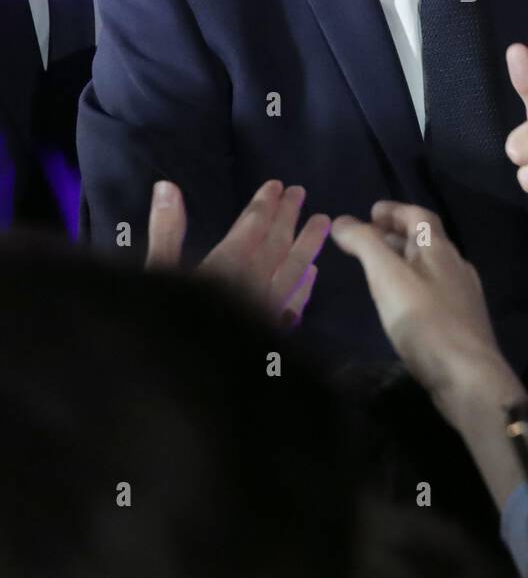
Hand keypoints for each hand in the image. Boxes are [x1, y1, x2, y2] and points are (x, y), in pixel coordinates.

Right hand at [146, 179, 330, 329]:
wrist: (178, 391)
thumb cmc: (157, 327)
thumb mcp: (154, 274)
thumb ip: (166, 231)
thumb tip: (168, 187)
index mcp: (224, 269)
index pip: (251, 230)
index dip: (264, 206)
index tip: (278, 186)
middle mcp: (252, 288)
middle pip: (276, 246)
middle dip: (288, 218)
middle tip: (301, 193)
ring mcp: (266, 315)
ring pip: (292, 274)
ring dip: (307, 246)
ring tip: (322, 222)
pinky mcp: (272, 341)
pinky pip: (294, 307)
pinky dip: (304, 287)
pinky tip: (313, 274)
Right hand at [332, 201, 522, 429]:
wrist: (468, 377)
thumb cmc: (425, 321)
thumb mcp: (388, 277)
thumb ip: (365, 245)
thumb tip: (341, 222)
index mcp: (440, 249)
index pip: (419, 216)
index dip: (394, 210)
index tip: (370, 212)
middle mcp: (456, 266)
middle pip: (425, 240)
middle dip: (395, 235)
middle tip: (367, 240)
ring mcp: (463, 296)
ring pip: (430, 267)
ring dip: (404, 260)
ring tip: (378, 270)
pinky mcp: (462, 323)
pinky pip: (435, 291)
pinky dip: (413, 285)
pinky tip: (403, 305)